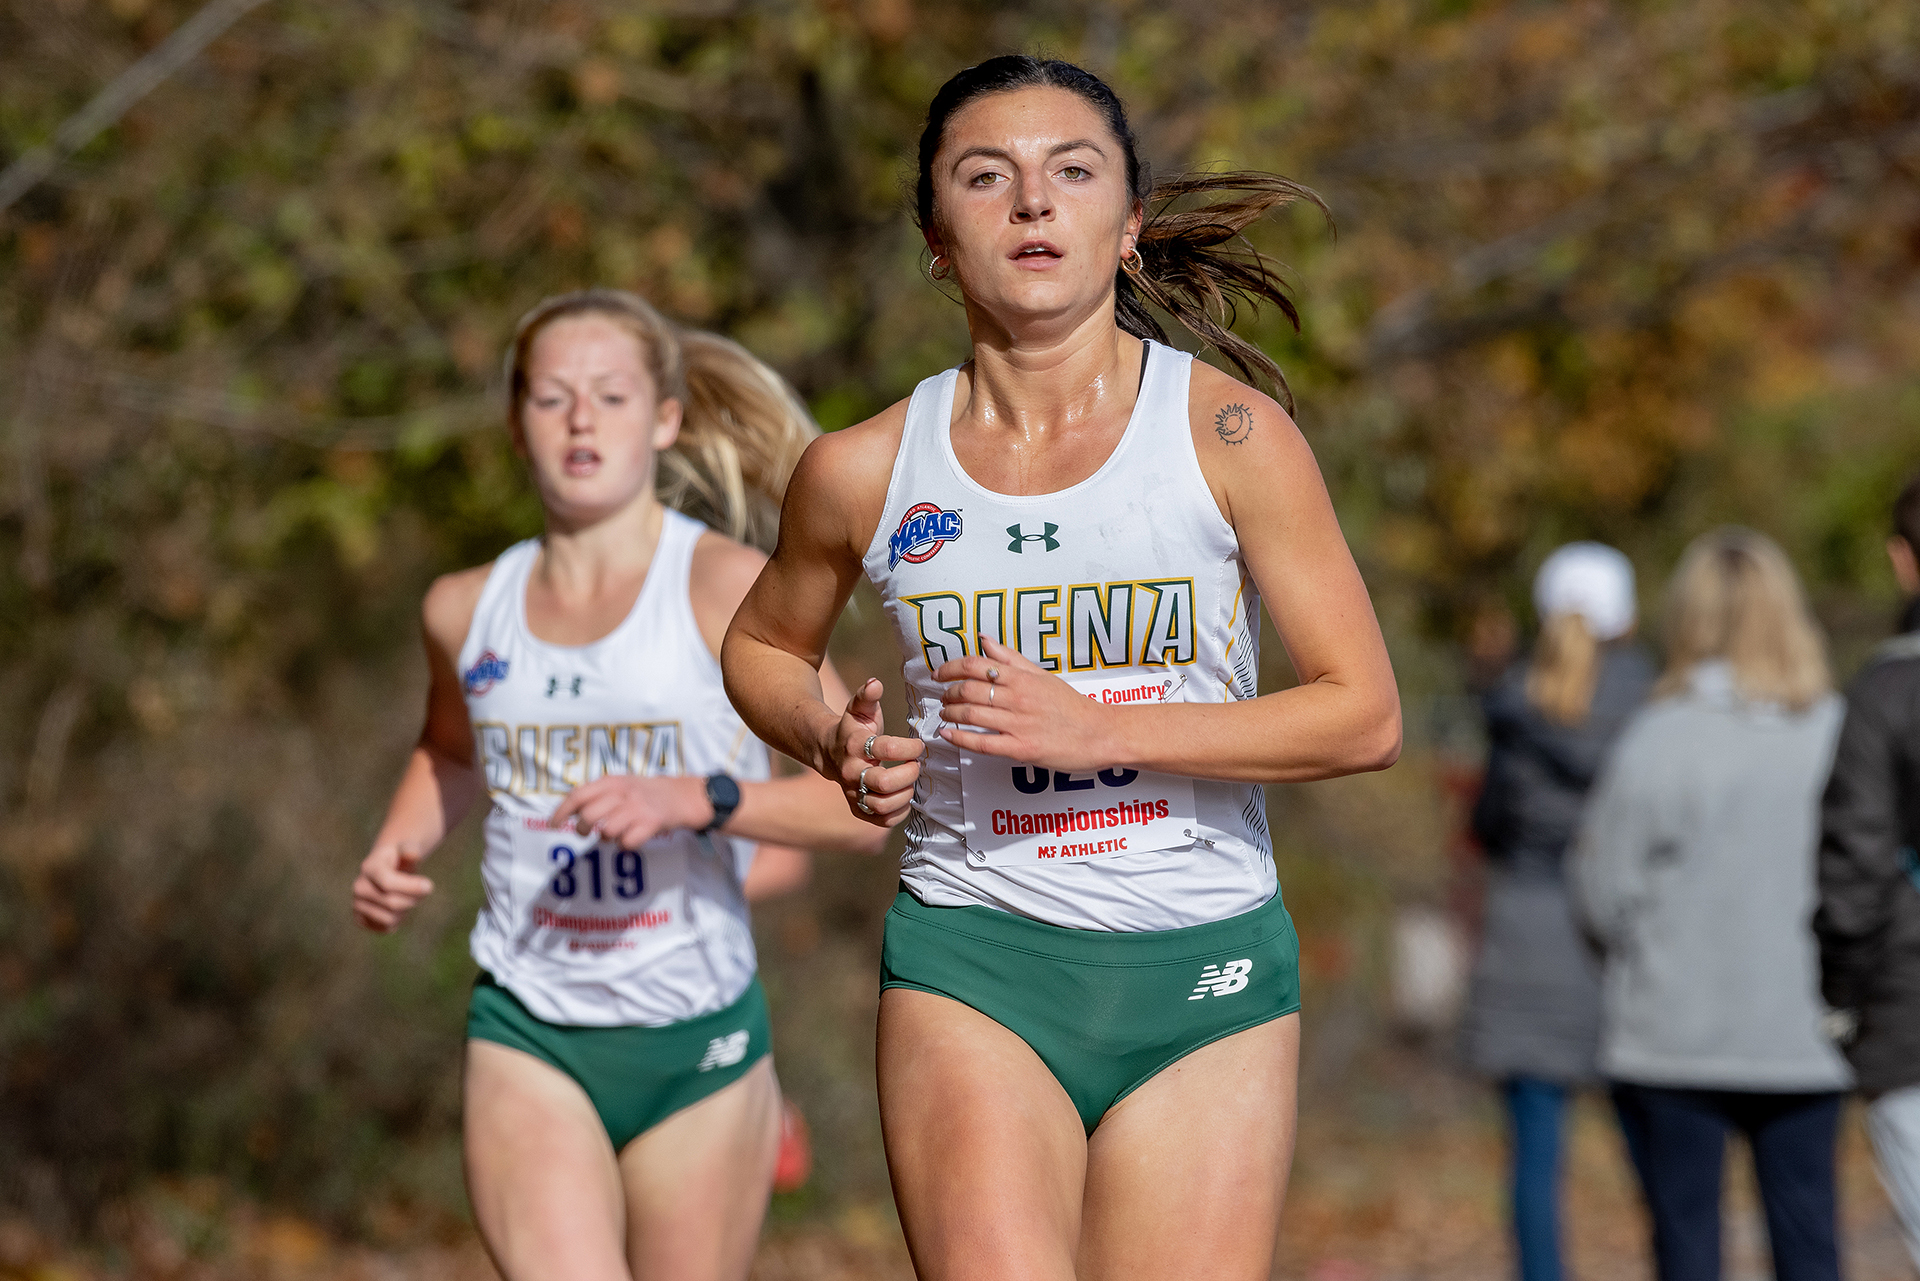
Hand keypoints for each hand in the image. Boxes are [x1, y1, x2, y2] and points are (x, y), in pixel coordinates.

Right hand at [354, 843, 434, 932]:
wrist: (386, 870)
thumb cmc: (401, 859)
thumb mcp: (407, 849)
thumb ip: (411, 850)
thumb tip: (412, 854)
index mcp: (369, 868)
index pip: (389, 884)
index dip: (412, 887)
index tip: (429, 886)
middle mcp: (359, 887)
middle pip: (392, 903)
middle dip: (413, 898)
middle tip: (422, 890)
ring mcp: (357, 905)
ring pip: (390, 919)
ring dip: (406, 910)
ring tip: (407, 897)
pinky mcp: (360, 919)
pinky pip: (385, 928)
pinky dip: (397, 921)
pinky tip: (398, 908)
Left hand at [549, 774, 708, 847]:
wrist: (682, 795)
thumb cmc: (645, 792)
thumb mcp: (621, 783)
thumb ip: (598, 793)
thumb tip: (569, 811)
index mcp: (612, 781)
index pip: (579, 795)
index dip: (562, 811)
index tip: (552, 824)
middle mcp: (623, 792)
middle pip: (589, 815)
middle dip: (583, 828)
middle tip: (586, 832)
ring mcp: (637, 808)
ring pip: (607, 831)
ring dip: (606, 838)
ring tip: (614, 834)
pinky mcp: (651, 823)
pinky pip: (626, 842)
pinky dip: (625, 845)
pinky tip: (631, 838)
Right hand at [828, 677, 923, 827]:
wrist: (828, 751)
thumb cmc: (853, 728)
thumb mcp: (858, 709)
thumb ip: (867, 696)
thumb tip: (876, 683)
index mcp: (854, 746)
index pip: (886, 749)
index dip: (909, 747)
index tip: (918, 745)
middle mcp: (851, 772)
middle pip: (884, 783)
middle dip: (909, 773)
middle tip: (915, 765)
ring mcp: (853, 793)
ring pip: (883, 805)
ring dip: (905, 794)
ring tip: (910, 780)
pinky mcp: (859, 810)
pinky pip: (882, 820)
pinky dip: (899, 812)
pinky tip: (904, 796)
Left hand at [935, 636, 1124, 771]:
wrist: (1101, 733)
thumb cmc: (1072, 706)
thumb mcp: (1042, 675)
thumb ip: (1011, 658)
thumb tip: (984, 640)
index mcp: (1022, 678)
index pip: (976, 665)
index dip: (950, 668)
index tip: (939, 674)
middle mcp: (1018, 697)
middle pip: (968, 689)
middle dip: (948, 693)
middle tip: (942, 697)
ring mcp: (1019, 723)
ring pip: (971, 714)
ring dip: (950, 714)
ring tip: (944, 714)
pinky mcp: (1021, 748)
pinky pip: (982, 743)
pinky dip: (959, 738)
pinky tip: (947, 735)